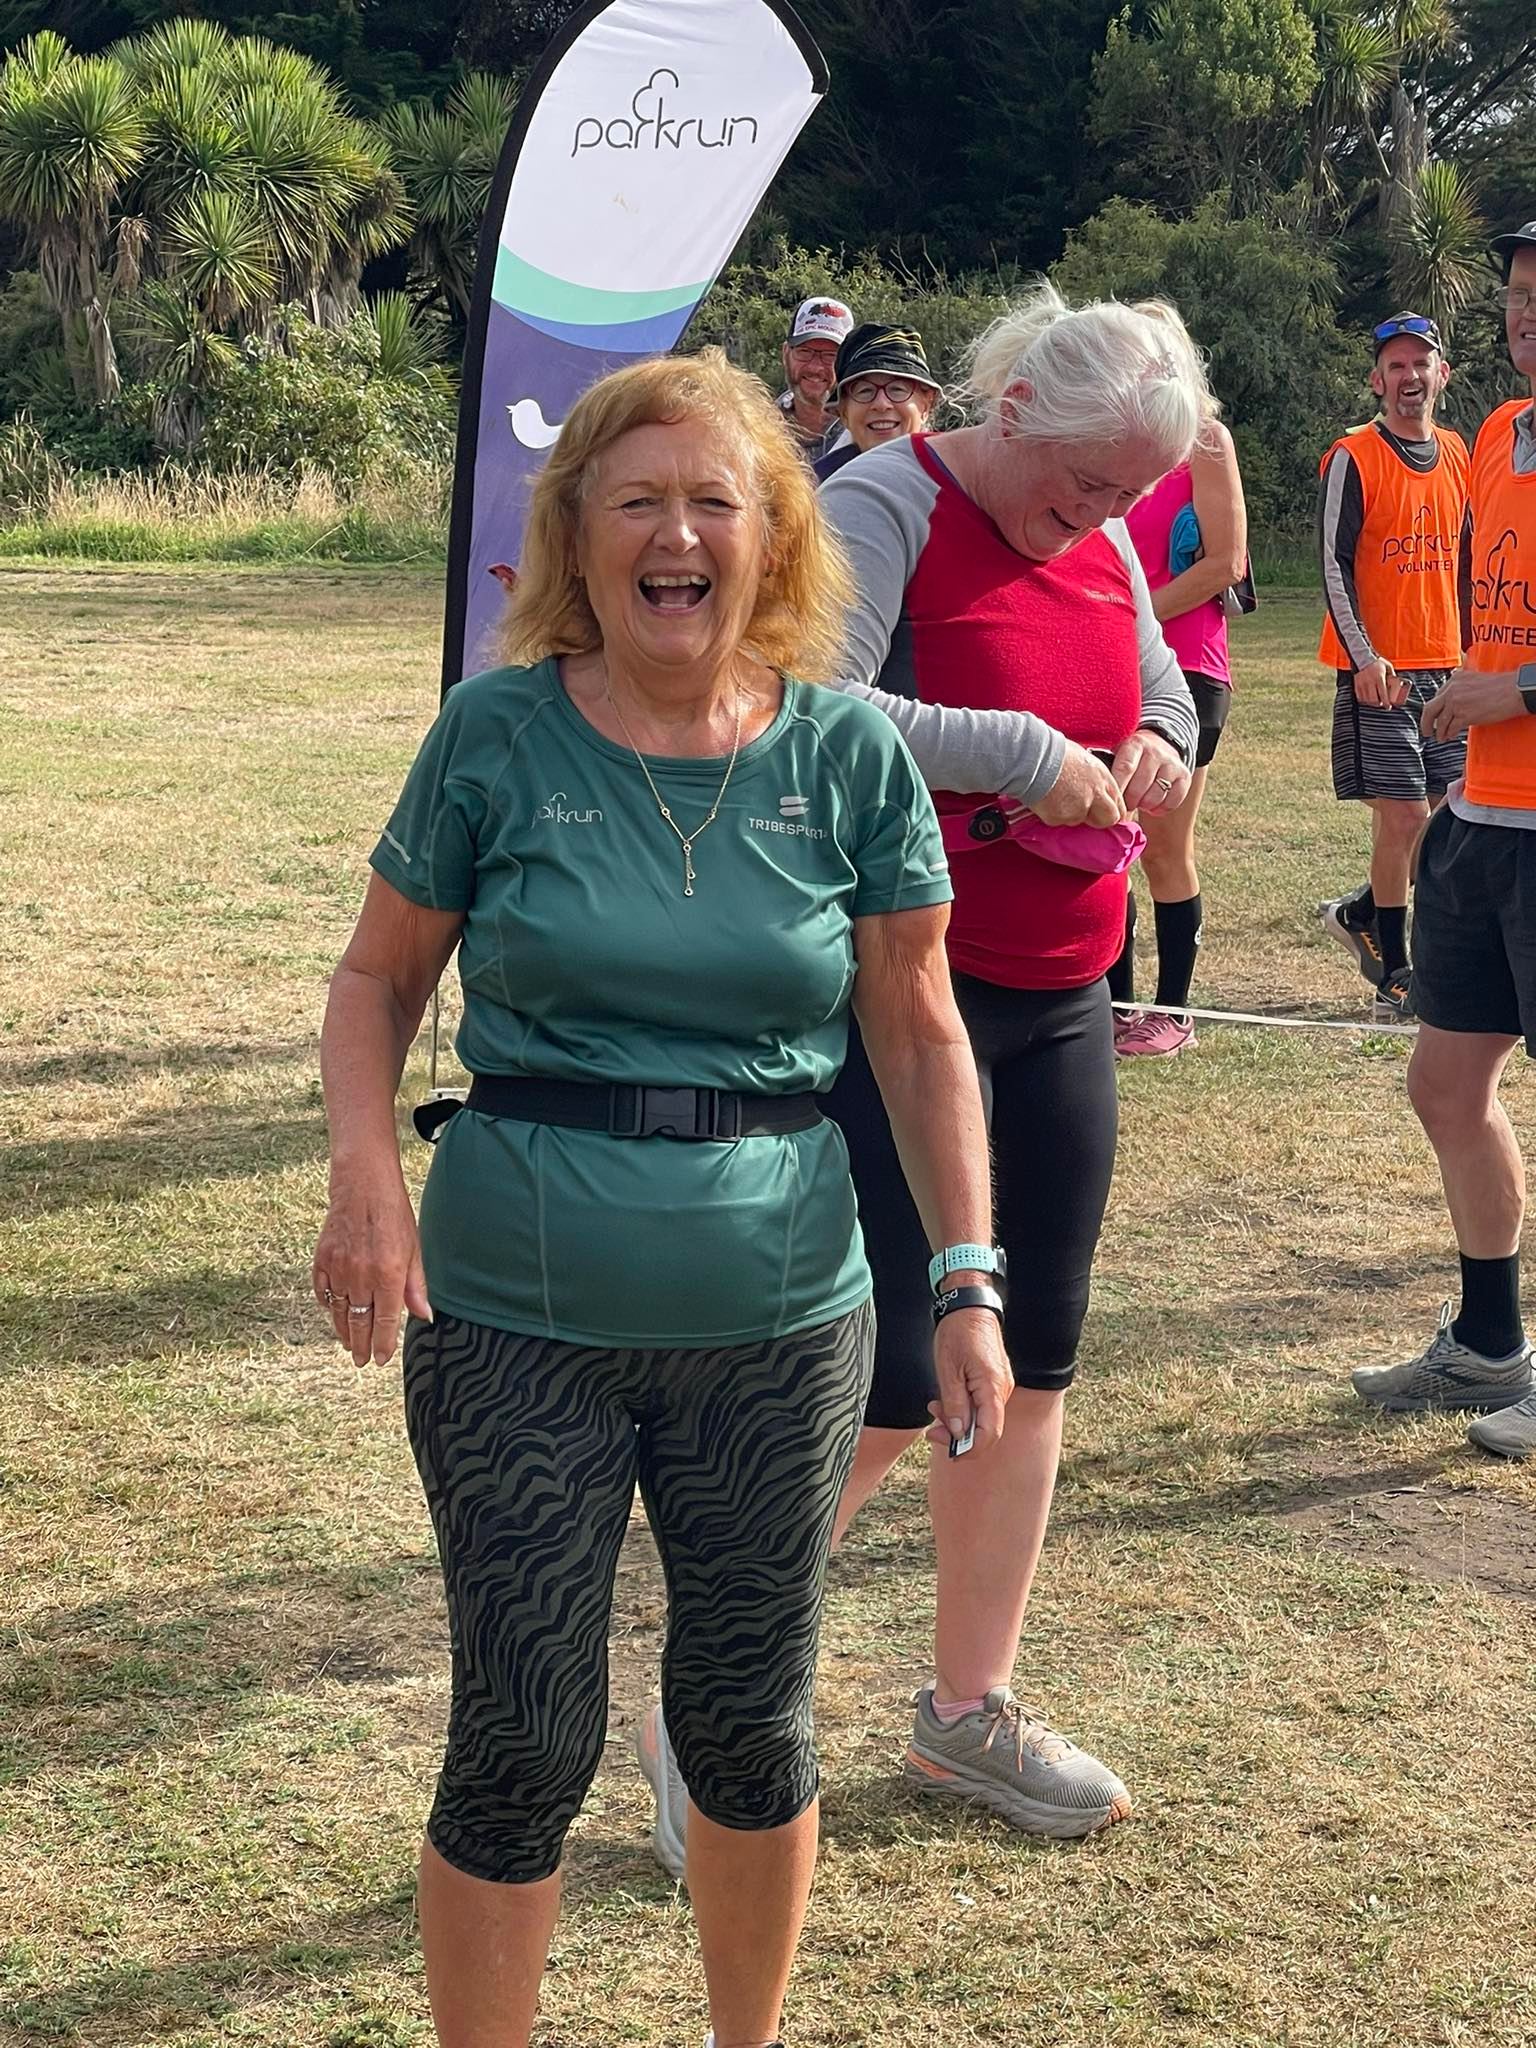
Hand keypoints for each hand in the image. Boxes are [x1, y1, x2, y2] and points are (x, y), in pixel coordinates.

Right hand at [312, 1173, 430, 1365]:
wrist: (363, 1185)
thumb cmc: (394, 1214)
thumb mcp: (414, 1249)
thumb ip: (416, 1286)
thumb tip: (424, 1316)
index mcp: (389, 1274)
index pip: (385, 1321)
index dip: (382, 1344)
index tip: (380, 1359)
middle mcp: (361, 1275)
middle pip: (359, 1322)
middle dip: (361, 1346)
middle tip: (362, 1360)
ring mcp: (338, 1268)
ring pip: (338, 1311)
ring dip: (344, 1331)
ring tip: (350, 1343)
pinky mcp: (322, 1259)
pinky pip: (323, 1292)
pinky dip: (329, 1306)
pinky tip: (335, 1313)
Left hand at [926, 1308, 1013, 1453]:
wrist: (969, 1306)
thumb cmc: (957, 1333)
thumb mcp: (948, 1370)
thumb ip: (955, 1404)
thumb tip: (960, 1434)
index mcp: (992, 1388)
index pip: (990, 1433)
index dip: (971, 1449)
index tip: (950, 1452)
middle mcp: (1002, 1390)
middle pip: (986, 1429)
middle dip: (959, 1435)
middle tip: (932, 1430)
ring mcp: (1000, 1386)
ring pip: (982, 1418)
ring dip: (958, 1420)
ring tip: (934, 1407)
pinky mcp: (994, 1382)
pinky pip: (982, 1405)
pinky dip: (964, 1408)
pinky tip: (945, 1400)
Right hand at [1032, 740, 1125, 827]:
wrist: (1034, 757)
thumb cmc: (1056, 751)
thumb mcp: (1085, 760)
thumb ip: (1094, 779)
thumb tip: (1093, 788)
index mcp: (1103, 779)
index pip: (1118, 805)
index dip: (1109, 810)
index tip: (1102, 811)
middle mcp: (1094, 796)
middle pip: (1107, 820)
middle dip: (1097, 819)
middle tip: (1082, 811)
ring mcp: (1077, 809)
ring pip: (1077, 820)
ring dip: (1069, 813)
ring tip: (1057, 795)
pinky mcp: (1059, 817)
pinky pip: (1058, 820)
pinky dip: (1052, 813)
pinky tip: (1046, 798)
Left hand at [1112, 728, 1191, 814]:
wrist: (1160, 744)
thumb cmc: (1131, 757)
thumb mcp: (1118, 754)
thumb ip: (1109, 770)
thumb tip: (1099, 799)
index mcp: (1134, 745)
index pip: (1125, 768)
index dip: (1118, 789)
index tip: (1112, 804)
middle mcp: (1155, 752)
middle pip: (1139, 787)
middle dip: (1129, 802)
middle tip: (1124, 805)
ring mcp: (1171, 763)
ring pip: (1156, 796)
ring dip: (1145, 806)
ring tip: (1139, 802)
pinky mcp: (1184, 775)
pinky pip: (1173, 801)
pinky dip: (1161, 809)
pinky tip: (1153, 804)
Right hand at [1354, 657, 1404, 707]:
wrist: (1363, 658)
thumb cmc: (1377, 662)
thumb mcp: (1388, 667)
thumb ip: (1392, 675)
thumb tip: (1397, 684)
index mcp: (1379, 677)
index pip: (1383, 694)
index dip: (1386, 702)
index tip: (1388, 706)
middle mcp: (1370, 681)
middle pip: (1374, 699)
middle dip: (1378, 704)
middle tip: (1381, 703)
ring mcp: (1362, 684)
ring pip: (1366, 699)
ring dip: (1371, 703)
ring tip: (1375, 701)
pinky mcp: (1356, 685)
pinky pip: (1359, 697)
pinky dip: (1364, 700)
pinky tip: (1367, 699)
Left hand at [1421, 666, 1524, 742]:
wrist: (1514, 691)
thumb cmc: (1500, 686)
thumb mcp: (1475, 680)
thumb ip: (1462, 688)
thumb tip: (1454, 702)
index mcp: (1455, 679)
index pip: (1437, 696)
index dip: (1435, 709)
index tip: (1434, 716)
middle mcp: (1452, 690)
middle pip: (1430, 709)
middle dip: (1425, 722)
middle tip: (1426, 731)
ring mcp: (1456, 703)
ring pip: (1440, 722)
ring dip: (1439, 732)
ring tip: (1441, 737)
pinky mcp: (1463, 715)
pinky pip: (1450, 728)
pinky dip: (1448, 734)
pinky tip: (1449, 737)